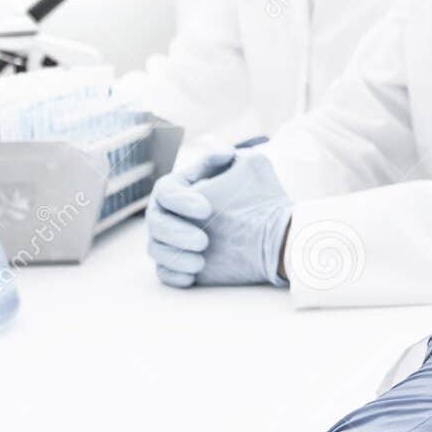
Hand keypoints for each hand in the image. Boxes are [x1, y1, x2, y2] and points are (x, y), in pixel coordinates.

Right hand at [146, 150, 290, 288]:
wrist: (274, 231)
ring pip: (157, 249)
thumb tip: (220, 154)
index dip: (181, 201)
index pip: (167, 191)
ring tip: (200, 263)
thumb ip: (230, 158)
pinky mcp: (178, 265)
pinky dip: (174, 275)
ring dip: (176, 257)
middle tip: (203, 241)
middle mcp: (168, 214)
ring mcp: (171, 241)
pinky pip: (164, 273)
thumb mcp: (250, 168)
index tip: (206, 209)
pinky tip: (191, 277)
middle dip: (176, 233)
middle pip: (156, 223)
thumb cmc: (258, 196)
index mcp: (179, 189)